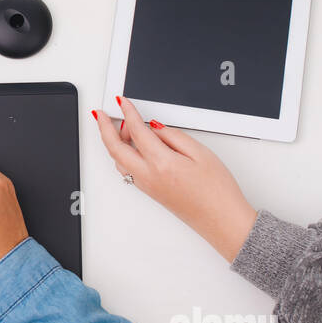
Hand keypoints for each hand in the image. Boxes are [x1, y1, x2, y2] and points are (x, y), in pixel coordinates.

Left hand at [95, 99, 256, 263]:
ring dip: (113, 142)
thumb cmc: (217, 191)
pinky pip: (127, 170)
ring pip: (118, 160)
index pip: (136, 131)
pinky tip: (130, 146)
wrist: (221, 220)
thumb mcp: (200, 153)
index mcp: (161, 163)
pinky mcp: (149, 192)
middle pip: (115, 148)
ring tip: (121, 126)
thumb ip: (173, 136)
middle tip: (100, 114)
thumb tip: (155, 127)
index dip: (127, 112)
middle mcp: (148, 176)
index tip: (122, 102)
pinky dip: (121, 155)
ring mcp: (146, 186)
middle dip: (104, 128)